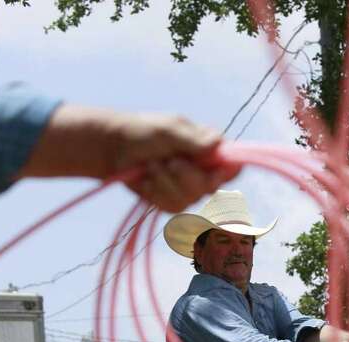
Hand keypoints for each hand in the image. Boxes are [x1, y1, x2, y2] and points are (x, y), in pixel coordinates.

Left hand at [110, 113, 239, 211]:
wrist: (116, 149)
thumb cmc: (145, 132)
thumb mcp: (170, 130)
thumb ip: (193, 139)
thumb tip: (218, 143)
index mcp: (210, 151)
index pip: (232, 167)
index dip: (229, 171)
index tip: (215, 169)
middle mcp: (203, 173)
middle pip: (211, 186)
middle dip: (189, 175)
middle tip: (171, 161)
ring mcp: (188, 191)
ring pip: (190, 197)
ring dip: (167, 181)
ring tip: (153, 165)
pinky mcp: (171, 204)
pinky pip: (171, 205)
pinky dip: (156, 191)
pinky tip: (147, 179)